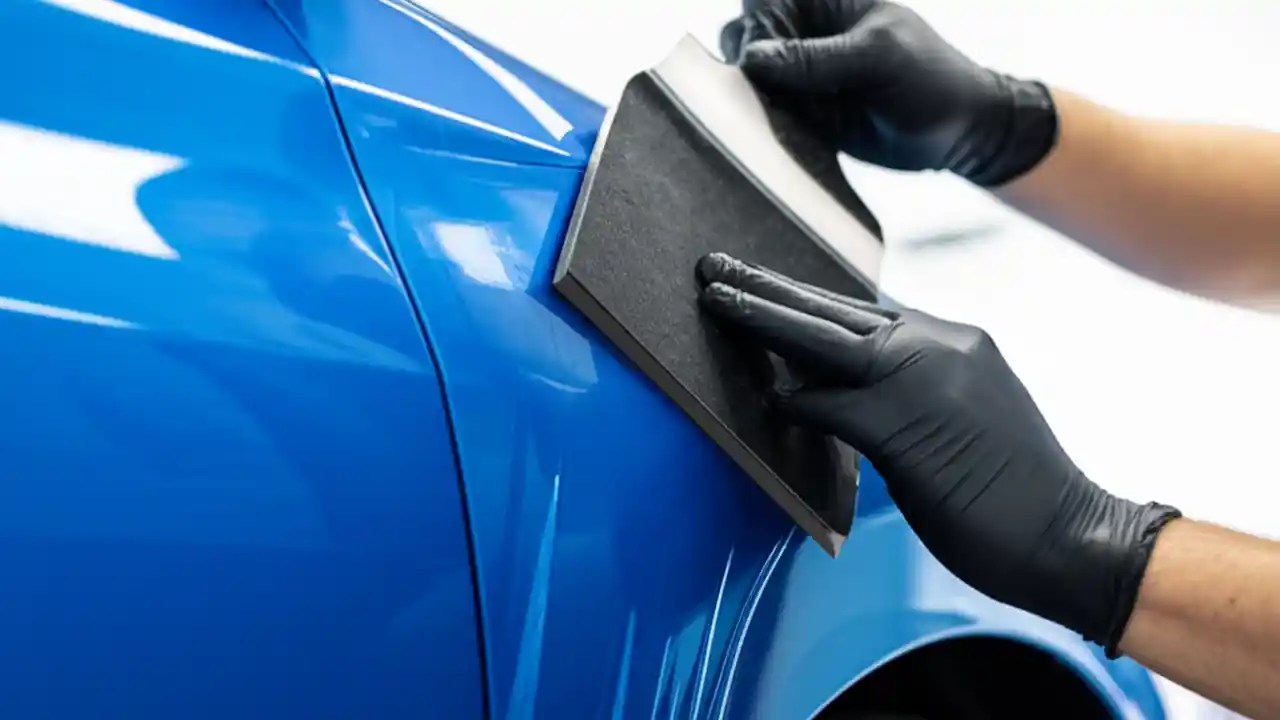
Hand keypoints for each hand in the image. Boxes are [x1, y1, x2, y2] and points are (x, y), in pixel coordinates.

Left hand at [697, 252, 1180, 653]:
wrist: (1072, 535)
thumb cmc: (1013, 489)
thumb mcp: (962, 415)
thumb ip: (904, 391)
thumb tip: (832, 389)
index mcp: (951, 340)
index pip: (861, 309)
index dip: (806, 297)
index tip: (763, 281)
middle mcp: (937, 344)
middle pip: (832, 308)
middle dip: (767, 287)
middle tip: (715, 265)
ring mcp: (920, 381)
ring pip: (822, 340)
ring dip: (761, 319)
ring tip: (714, 299)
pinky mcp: (903, 428)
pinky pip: (829, 405)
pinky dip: (794, 403)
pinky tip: (765, 399)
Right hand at [720, 0, 1057, 185]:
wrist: (961, 132)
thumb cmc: (931, 81)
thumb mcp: (877, 60)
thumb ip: (814, 59)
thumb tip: (753, 59)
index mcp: (827, 3)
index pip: (765, 1)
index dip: (756, 22)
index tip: (761, 53)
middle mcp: (809, 35)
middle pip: (747, 34)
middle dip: (744, 56)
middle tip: (764, 84)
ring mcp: (804, 76)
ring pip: (751, 75)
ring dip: (749, 91)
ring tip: (774, 108)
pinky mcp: (806, 113)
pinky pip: (767, 112)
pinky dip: (762, 119)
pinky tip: (777, 127)